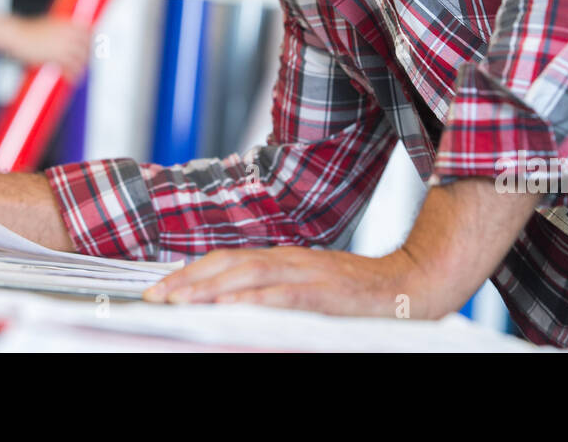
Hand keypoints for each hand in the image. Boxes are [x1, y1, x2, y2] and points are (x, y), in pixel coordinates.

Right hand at [5, 16, 92, 77]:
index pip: (88, 31)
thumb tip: (66, 33)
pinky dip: (73, 74)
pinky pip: (71, 67)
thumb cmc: (28, 31)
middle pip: (87, 46)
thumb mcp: (48, 24)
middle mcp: (69, 33)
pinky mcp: (58, 57)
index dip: (91, 41)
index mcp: (67, 24)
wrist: (17, 36)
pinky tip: (73, 78)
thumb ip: (60, 29)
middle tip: (86, 63)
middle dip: (87, 55)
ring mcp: (65, 45)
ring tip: (79, 73)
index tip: (91, 48)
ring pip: (81, 58)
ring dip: (81, 67)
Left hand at [141, 246, 429, 317]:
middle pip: (228, 264)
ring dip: (209, 288)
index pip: (227, 260)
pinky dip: (254, 300)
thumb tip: (231, 306)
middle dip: (188, 281)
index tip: (161, 289)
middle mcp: (290, 260)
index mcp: (283, 258)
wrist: (411, 285)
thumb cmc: (358, 294)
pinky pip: (283, 295)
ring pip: (248, 275)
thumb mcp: (308, 286)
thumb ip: (274, 292)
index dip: (191, 273)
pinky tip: (230, 308)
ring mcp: (308, 273)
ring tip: (179, 302)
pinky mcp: (325, 292)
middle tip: (156, 298)